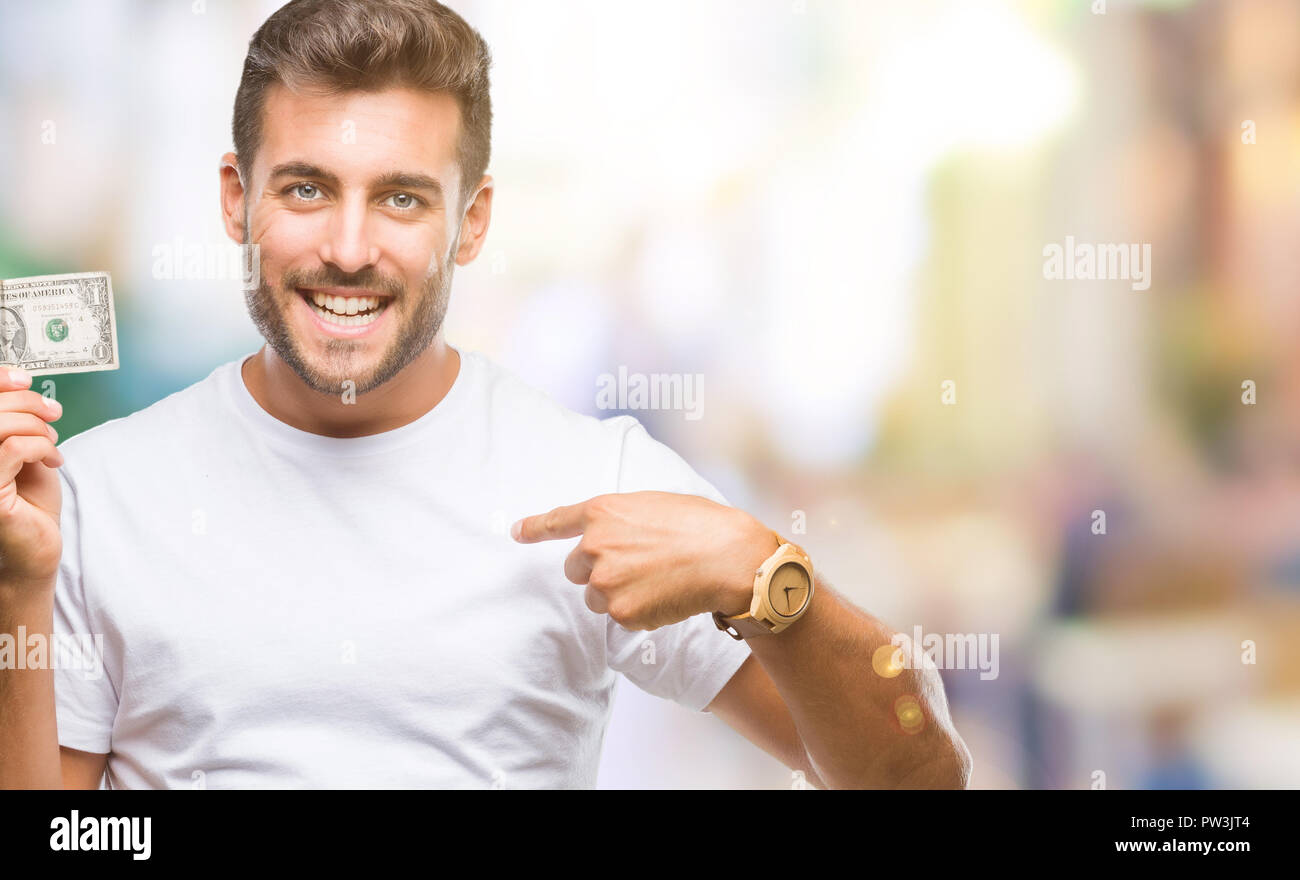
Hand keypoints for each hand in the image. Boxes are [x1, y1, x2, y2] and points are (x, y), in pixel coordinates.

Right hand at [0, 369, 63, 591]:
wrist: (36, 545)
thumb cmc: (28, 500)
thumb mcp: (22, 450)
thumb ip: (14, 421)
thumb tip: (21, 385)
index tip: (24, 380)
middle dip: (27, 403)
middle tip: (53, 413)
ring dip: (36, 427)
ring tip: (52, 442)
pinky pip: (14, 449)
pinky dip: (41, 447)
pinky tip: (53, 460)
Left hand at [511, 491, 778, 630]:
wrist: (727, 557)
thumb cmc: (699, 524)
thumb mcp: (652, 504)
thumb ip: (620, 518)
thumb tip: (607, 537)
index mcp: (601, 512)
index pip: (557, 521)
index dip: (534, 527)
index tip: (517, 533)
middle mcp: (593, 546)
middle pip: (575, 568)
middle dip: (598, 569)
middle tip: (637, 564)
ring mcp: (604, 581)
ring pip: (595, 596)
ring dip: (616, 592)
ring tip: (656, 580)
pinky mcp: (619, 612)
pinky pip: (618, 616)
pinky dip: (637, 611)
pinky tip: (664, 596)